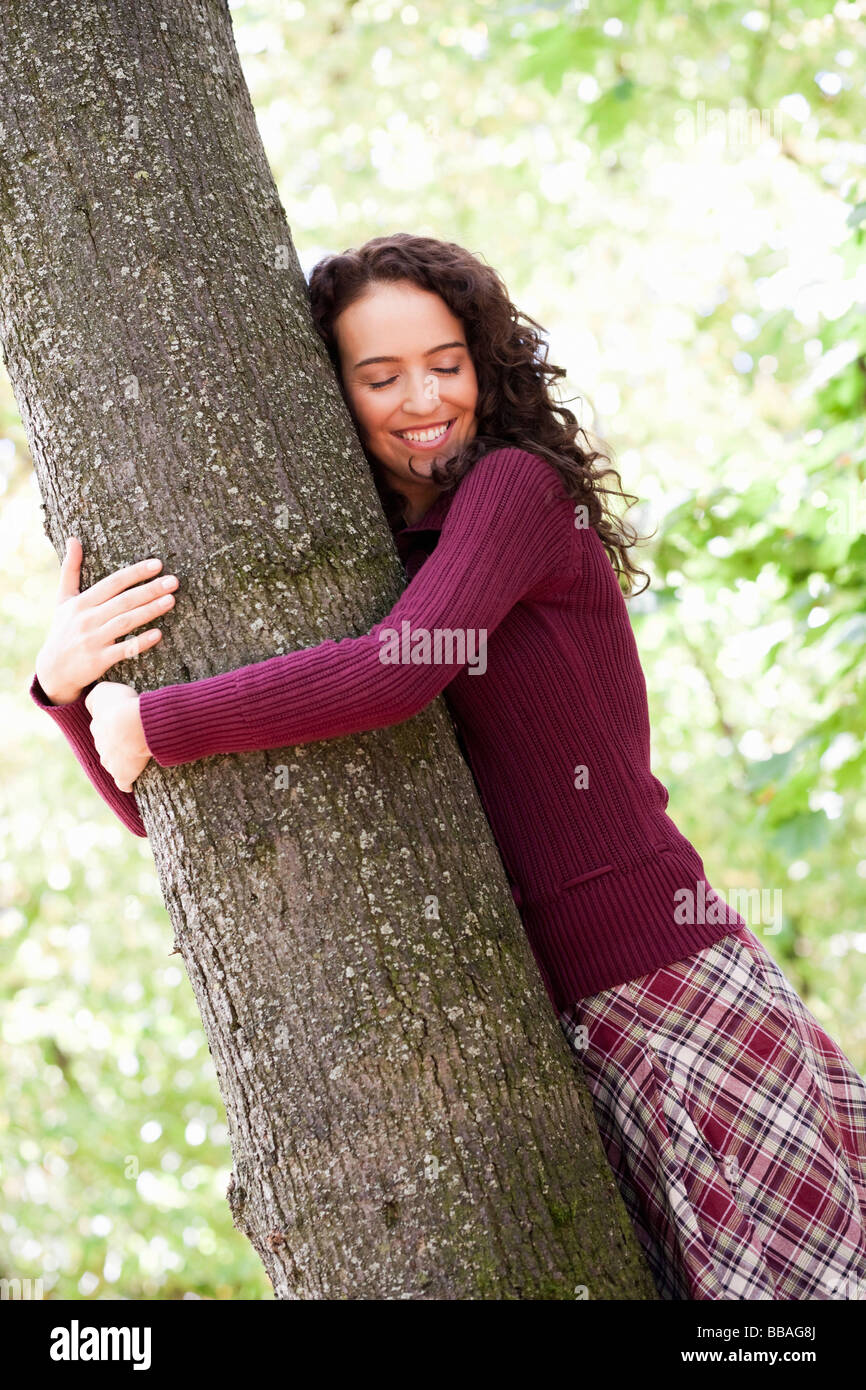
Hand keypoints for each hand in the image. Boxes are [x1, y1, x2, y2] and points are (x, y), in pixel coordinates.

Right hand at [35, 536, 178, 705]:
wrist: (53, 671)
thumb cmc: (62, 630)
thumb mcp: (63, 599)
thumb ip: (70, 570)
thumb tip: (73, 539)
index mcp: (81, 602)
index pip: (113, 583)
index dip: (135, 573)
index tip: (157, 564)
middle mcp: (87, 618)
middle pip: (123, 601)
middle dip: (149, 589)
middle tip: (173, 581)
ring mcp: (93, 640)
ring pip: (125, 622)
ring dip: (149, 611)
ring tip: (171, 600)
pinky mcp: (99, 660)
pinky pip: (124, 650)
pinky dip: (140, 642)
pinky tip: (158, 634)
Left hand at [84, 682, 150, 791]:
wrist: (132, 724)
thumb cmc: (121, 704)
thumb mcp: (103, 691)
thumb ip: (95, 697)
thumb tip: (91, 704)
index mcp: (96, 726)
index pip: (100, 726)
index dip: (112, 724)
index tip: (123, 721)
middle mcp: (100, 745)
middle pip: (105, 746)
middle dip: (115, 744)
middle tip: (131, 738)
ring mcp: (110, 762)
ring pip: (111, 764)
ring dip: (120, 762)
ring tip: (133, 758)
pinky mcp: (123, 774)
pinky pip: (123, 783)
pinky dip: (126, 784)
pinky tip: (130, 784)